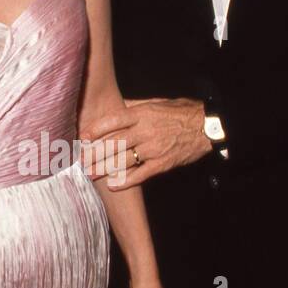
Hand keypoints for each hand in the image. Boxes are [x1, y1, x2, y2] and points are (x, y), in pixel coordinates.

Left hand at [82, 97, 211, 189]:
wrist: (207, 126)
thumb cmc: (182, 112)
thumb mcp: (158, 102)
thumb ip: (136, 105)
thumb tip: (117, 105)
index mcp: (143, 114)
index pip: (114, 120)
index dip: (96, 129)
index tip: (83, 137)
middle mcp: (145, 131)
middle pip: (114, 143)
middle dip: (95, 153)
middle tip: (80, 161)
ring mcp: (154, 149)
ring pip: (124, 160)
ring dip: (104, 168)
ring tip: (90, 174)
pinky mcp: (163, 163)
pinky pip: (141, 173)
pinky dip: (127, 180)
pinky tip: (113, 185)